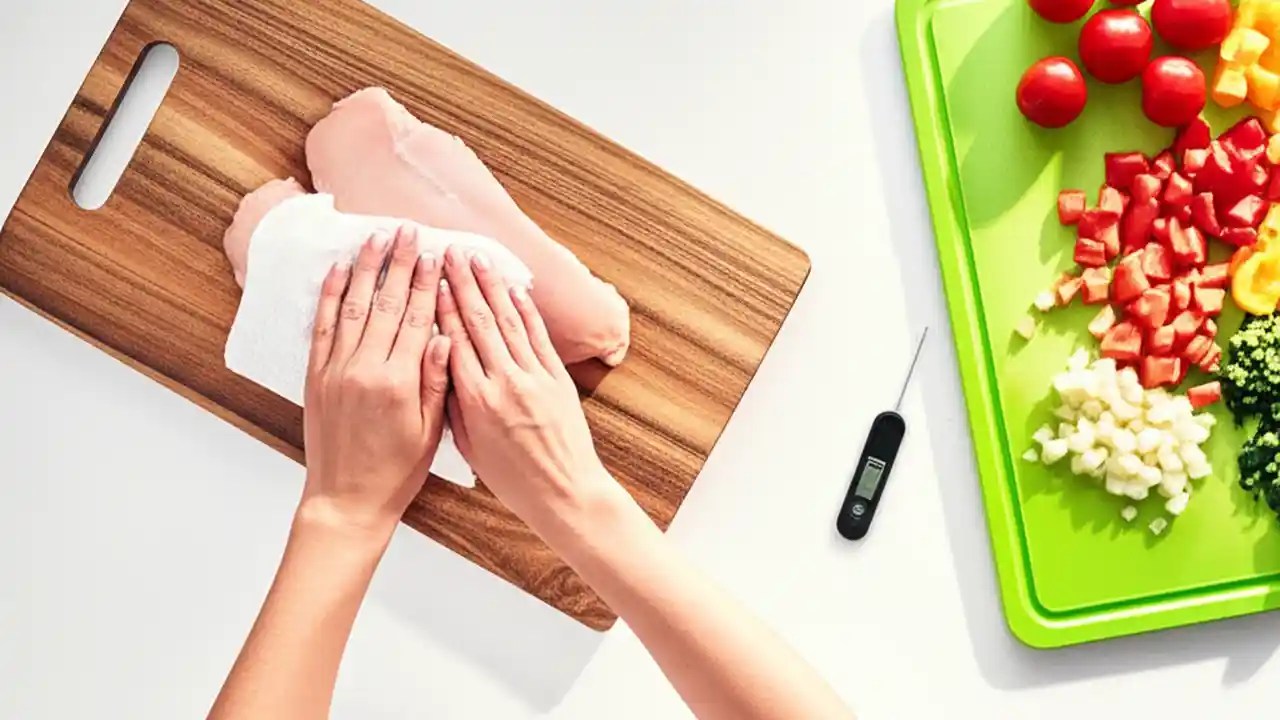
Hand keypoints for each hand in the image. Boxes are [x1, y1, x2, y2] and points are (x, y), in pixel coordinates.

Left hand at [301, 226, 450, 535]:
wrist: (346, 500)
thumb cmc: (396, 472)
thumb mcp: (430, 430)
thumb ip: (437, 380)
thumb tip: (446, 336)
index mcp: (398, 382)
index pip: (417, 319)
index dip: (427, 284)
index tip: (435, 255)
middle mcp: (364, 369)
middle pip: (386, 304)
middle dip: (399, 263)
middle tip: (408, 231)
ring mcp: (336, 370)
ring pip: (352, 307)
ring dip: (366, 269)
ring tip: (375, 238)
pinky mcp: (316, 377)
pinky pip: (322, 327)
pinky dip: (329, 296)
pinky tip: (339, 271)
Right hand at [436, 246, 623, 535]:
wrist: (565, 493)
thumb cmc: (513, 479)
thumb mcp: (470, 448)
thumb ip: (454, 405)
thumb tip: (439, 367)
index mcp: (476, 402)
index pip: (452, 343)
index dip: (439, 308)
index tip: (428, 280)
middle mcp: (504, 383)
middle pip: (478, 323)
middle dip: (461, 285)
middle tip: (448, 252)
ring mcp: (534, 378)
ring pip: (508, 322)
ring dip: (490, 287)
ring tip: (476, 258)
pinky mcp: (558, 378)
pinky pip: (538, 336)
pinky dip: (525, 309)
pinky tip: (513, 287)